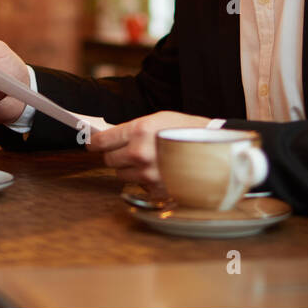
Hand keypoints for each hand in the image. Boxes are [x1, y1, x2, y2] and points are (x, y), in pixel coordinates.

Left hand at [86, 111, 212, 185]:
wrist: (216, 149)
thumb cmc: (188, 129)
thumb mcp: (158, 119)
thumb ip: (132, 129)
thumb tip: (108, 138)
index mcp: (140, 130)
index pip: (103, 141)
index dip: (94, 142)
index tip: (91, 143)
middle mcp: (140, 153)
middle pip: (109, 160)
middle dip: (114, 155)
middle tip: (125, 150)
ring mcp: (148, 173)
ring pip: (121, 175)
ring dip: (128, 168)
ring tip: (147, 160)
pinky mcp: (156, 189)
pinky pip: (138, 185)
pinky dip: (143, 180)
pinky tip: (157, 170)